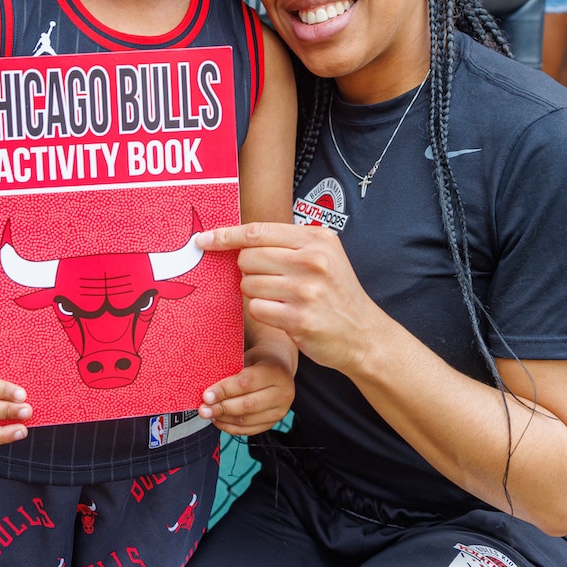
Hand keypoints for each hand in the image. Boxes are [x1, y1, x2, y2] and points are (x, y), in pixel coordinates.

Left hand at [198, 223, 388, 375]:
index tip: (204, 239)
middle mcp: (313, 260)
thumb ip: (288, 243)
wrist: (363, 334)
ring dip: (255, 293)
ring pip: (249, 284)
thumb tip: (238, 238)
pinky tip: (281, 315)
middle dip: (248, 271)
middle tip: (268, 281)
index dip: (226, 235)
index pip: (258, 231)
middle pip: (248, 258)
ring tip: (279, 299)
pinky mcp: (299, 319)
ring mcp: (306, 290)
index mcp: (317, 239)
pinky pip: (256, 309)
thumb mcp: (323, 256)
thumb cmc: (336, 293)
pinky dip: (262, 312)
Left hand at [200, 349, 294, 436]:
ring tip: (209, 413)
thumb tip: (207, 391)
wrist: (278, 369)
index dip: (224, 391)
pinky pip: (249, 430)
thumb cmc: (258, 362)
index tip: (206, 396)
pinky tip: (219, 420)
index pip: (246, 383)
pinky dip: (230, 427)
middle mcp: (283, 393)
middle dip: (221, 408)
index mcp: (275, 372)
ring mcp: (280, 411)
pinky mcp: (273, 423)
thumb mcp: (246, 358)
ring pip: (247, 421)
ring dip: (223, 419)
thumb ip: (230, 373)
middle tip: (203, 409)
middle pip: (248, 405)